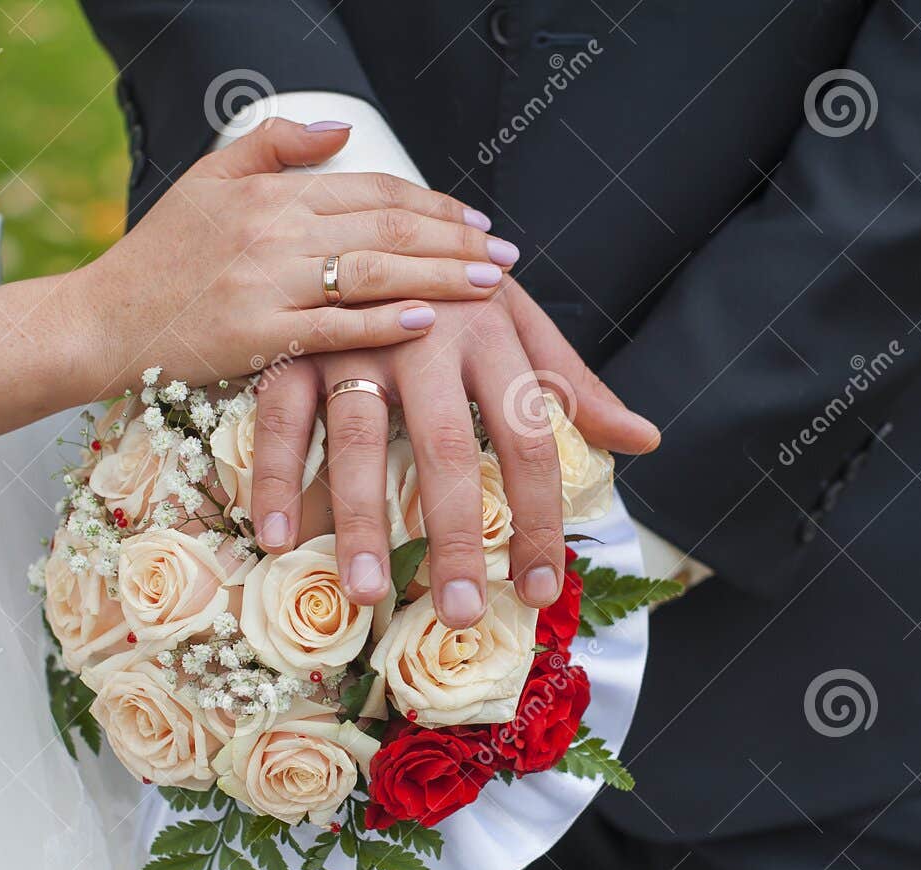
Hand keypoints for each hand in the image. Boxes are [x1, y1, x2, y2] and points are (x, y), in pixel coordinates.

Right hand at [71, 119, 517, 399]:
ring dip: (440, 276)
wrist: (102, 320)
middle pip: (386, 226)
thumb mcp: (208, 180)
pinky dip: (385, 324)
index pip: (371, 188)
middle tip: (504, 254)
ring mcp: (267, 285)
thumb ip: (274, 145)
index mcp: (270, 192)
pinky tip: (428, 321)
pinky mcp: (258, 337)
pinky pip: (334, 328)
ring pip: (373, 272)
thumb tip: (343, 129)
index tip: (475, 221)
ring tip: (490, 284)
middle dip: (455, 240)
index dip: (432, 203)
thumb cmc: (159, 257)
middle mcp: (274, 232)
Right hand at [249, 280, 660, 625]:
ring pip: (357, 438)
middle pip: (445, 446)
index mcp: (491, 328)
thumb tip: (645, 440)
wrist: (367, 204)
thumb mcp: (517, 316)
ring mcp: (352, 337)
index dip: (538, 517)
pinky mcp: (292, 344)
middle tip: (463, 612)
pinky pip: (279, 416)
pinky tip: (278, 535)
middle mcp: (424, 332)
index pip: (528, 436)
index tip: (541, 588)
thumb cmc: (454, 280)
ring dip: (359, 519)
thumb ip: (573, 381)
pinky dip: (275, 476)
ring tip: (364, 593)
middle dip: (454, 537)